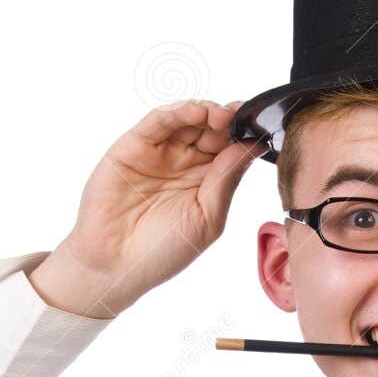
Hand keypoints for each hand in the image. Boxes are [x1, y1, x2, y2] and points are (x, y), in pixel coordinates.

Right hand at [30, 99, 266, 316]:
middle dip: (229, 121)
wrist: (115, 264)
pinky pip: (158, 122)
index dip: (245, 136)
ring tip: (223, 115)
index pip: (230, 149)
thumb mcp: (207, 219)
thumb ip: (226, 181)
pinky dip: (178, 112)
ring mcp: (159, 153)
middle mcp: (183, 163)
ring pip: (187, 120)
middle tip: (243, 116)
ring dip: (207, 111)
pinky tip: (197, 112)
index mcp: (205, 182)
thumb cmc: (162, 251)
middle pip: (211, 130)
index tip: (262, 126)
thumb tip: (252, 148)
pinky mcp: (133, 146)